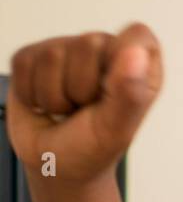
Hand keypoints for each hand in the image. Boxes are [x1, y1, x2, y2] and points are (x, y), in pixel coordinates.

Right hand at [6, 22, 161, 179]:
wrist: (54, 166)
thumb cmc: (92, 149)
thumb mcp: (117, 129)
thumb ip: (131, 93)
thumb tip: (137, 53)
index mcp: (137, 67)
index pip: (139, 35)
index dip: (125, 58)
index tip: (114, 89)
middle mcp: (103, 51)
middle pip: (88, 43)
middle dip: (83, 88)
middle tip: (86, 109)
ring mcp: (66, 50)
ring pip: (53, 56)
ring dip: (56, 96)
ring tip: (67, 110)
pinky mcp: (33, 57)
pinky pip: (25, 64)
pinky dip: (33, 95)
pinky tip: (45, 105)